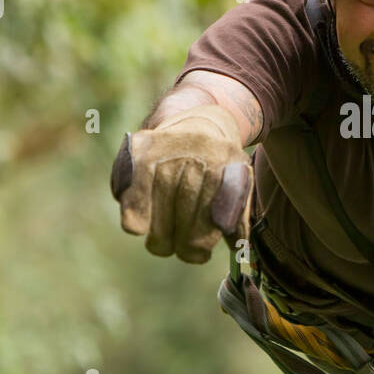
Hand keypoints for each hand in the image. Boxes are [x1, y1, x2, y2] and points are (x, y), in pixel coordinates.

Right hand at [109, 105, 251, 262]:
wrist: (196, 119)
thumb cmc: (218, 165)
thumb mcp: (237, 181)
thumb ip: (238, 214)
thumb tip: (238, 249)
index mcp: (227, 157)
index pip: (217, 206)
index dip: (204, 237)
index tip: (199, 254)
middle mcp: (199, 148)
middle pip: (187, 208)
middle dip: (183, 242)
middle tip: (182, 253)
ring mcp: (169, 146)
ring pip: (161, 204)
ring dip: (160, 236)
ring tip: (162, 246)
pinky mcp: (142, 148)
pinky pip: (135, 191)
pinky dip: (135, 214)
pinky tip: (138, 228)